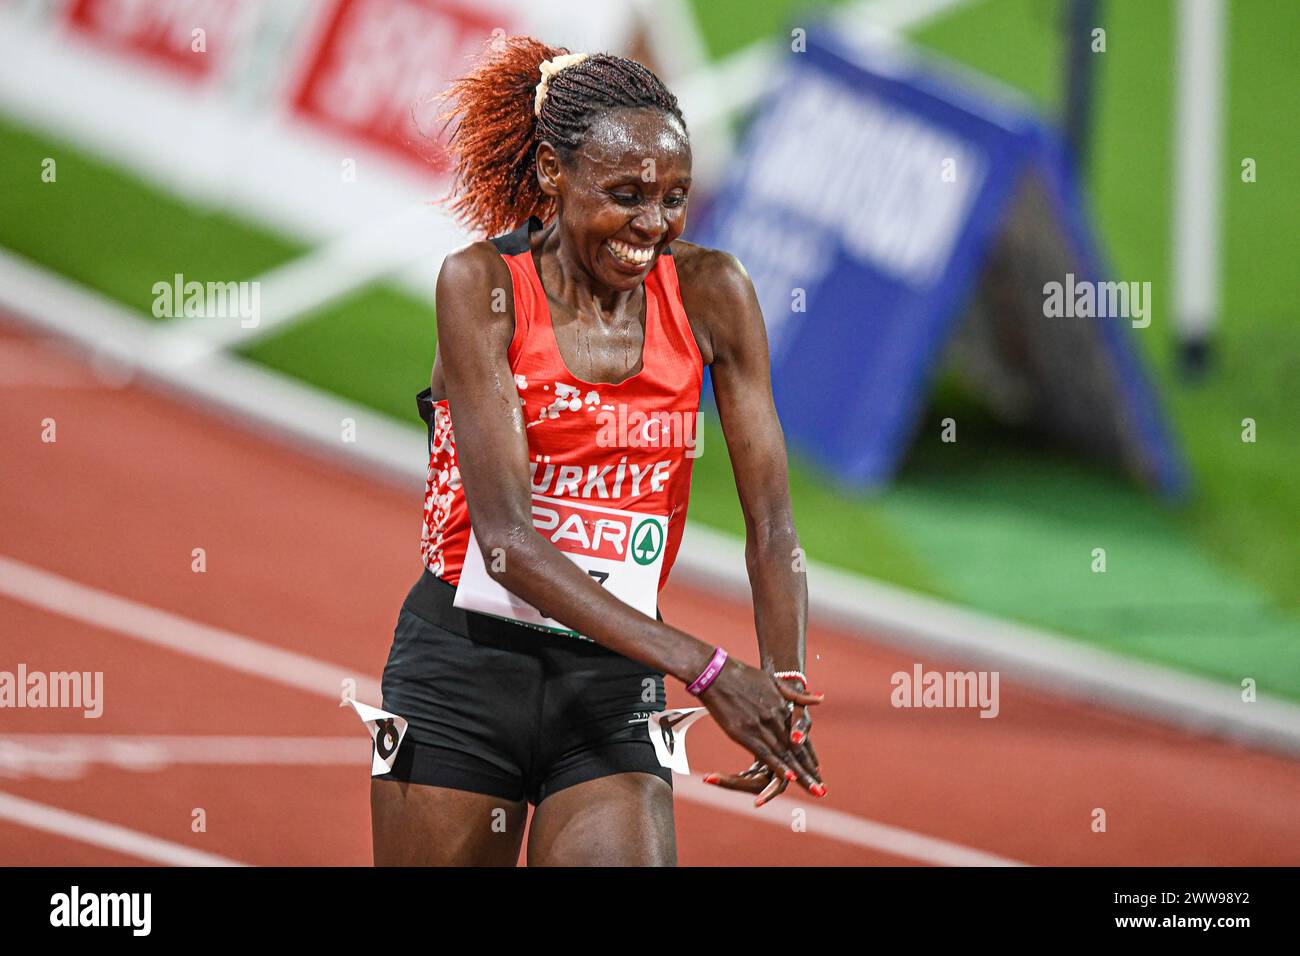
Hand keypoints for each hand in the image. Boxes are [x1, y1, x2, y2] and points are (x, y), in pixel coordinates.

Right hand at [697, 659, 823, 801]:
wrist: (716, 673)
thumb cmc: (742, 675)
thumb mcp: (773, 681)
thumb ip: (795, 694)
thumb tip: (821, 698)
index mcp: (782, 708)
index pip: (799, 737)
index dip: (809, 755)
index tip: (818, 770)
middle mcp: (775, 719)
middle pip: (796, 751)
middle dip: (809, 771)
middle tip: (821, 790)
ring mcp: (760, 727)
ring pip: (785, 755)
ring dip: (800, 775)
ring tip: (813, 790)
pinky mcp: (745, 734)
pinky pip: (765, 753)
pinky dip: (778, 766)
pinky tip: (790, 778)